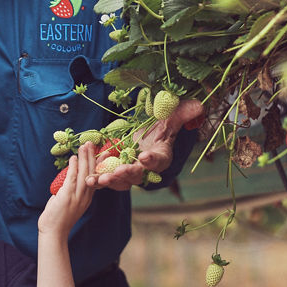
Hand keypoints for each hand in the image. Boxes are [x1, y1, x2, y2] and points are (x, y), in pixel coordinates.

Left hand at [38, 142, 96, 236]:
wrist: (54, 232)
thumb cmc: (59, 218)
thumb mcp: (70, 202)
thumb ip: (71, 190)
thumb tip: (68, 178)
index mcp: (88, 197)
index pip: (97, 177)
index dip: (99, 164)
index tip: (103, 153)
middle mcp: (86, 196)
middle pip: (92, 173)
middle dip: (92, 156)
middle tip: (92, 143)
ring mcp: (77, 197)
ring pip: (85, 173)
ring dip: (84, 158)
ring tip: (85, 146)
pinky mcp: (67, 196)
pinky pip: (72, 179)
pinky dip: (74, 167)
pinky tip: (74, 158)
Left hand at [89, 99, 203, 190]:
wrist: (146, 137)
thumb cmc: (159, 128)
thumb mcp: (169, 118)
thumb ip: (181, 113)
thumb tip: (198, 105)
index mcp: (160, 157)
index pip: (159, 160)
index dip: (152, 160)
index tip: (146, 156)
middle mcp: (146, 169)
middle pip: (138, 175)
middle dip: (128, 174)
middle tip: (119, 171)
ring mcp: (129, 172)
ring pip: (121, 181)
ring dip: (111, 181)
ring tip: (100, 180)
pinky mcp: (114, 172)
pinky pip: (105, 179)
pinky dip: (97, 181)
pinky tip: (88, 180)